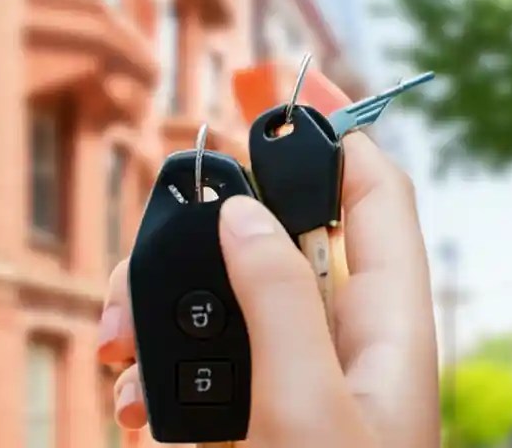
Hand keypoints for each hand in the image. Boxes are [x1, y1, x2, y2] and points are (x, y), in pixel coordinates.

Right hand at [97, 130, 439, 446]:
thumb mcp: (304, 403)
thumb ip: (278, 303)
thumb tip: (242, 211)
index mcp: (391, 324)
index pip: (377, 197)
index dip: (340, 139)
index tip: (287, 96)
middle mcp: (354, 341)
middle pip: (288, 240)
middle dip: (212, 235)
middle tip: (148, 251)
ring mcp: (310, 378)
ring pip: (239, 302)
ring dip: (171, 313)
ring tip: (120, 342)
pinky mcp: (270, 418)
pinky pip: (217, 366)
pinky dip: (169, 373)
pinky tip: (137, 400)